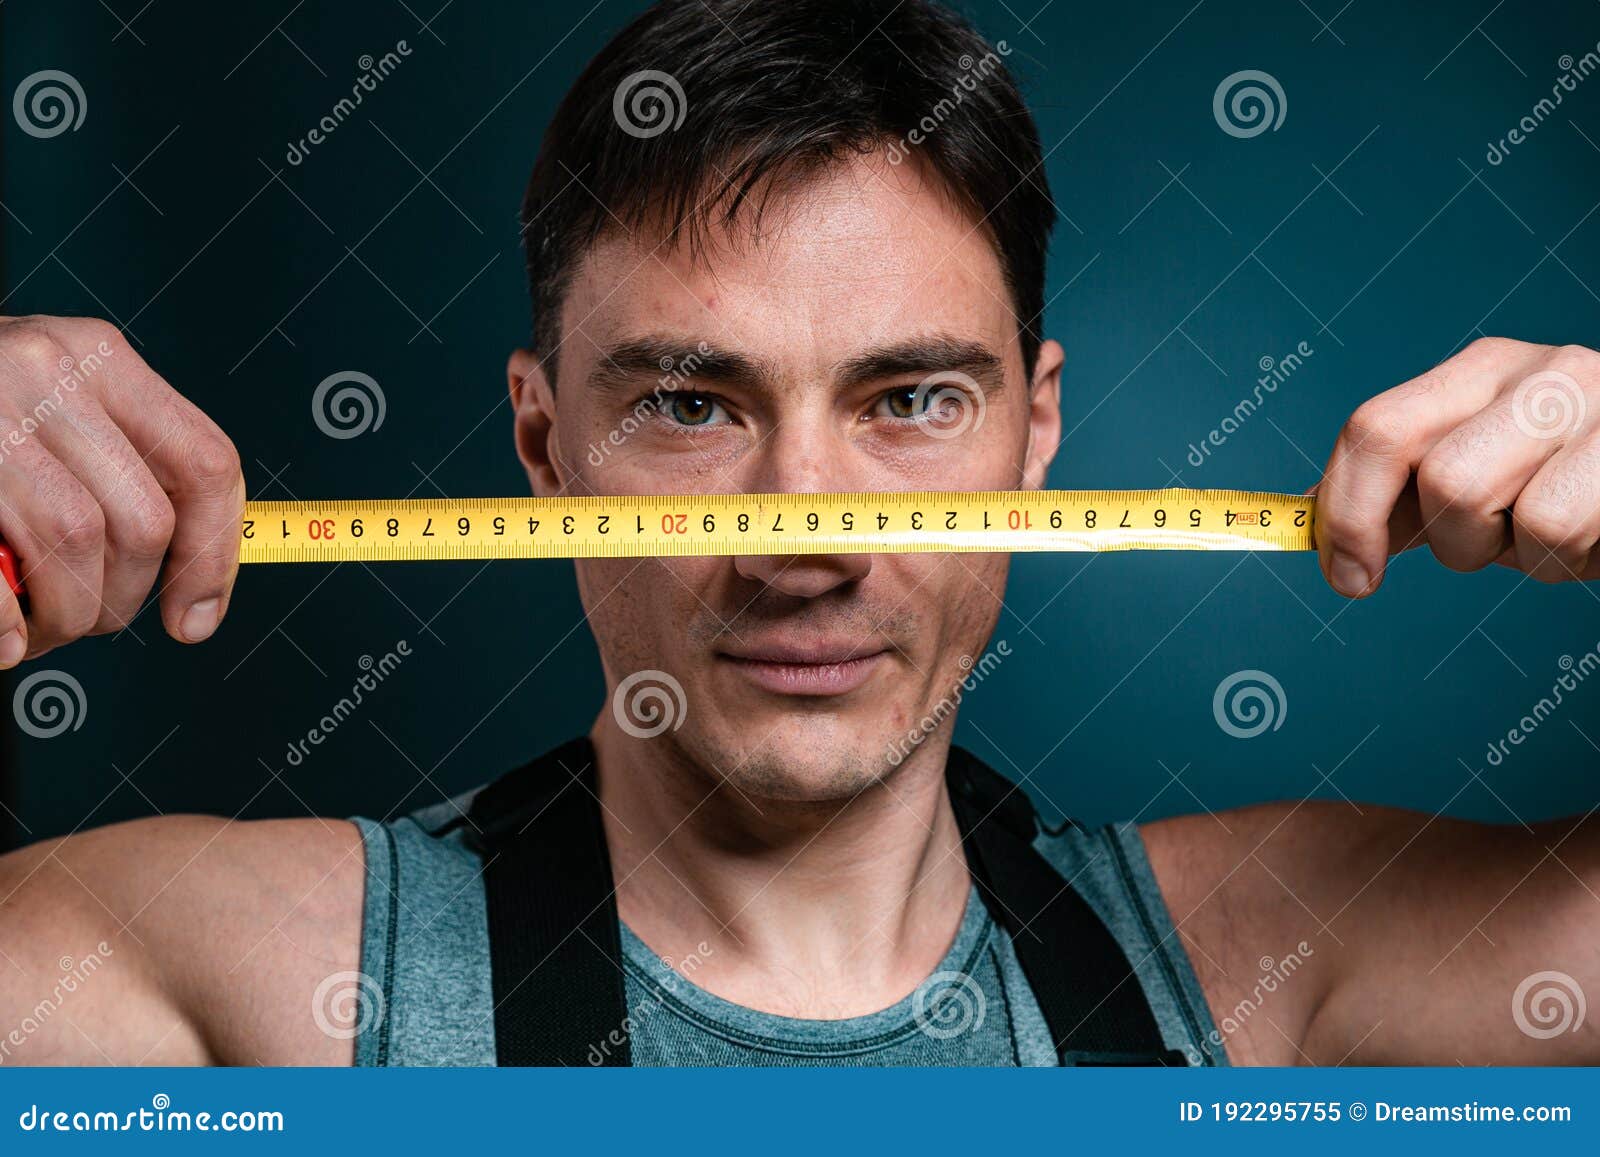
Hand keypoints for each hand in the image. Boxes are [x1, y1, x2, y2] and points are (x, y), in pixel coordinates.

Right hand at [0, 316, 242, 664]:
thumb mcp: (52, 408)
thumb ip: (117, 468)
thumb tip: (193, 597)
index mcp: (99, 356)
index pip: (206, 463)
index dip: (214, 558)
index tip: (193, 621)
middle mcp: (47, 369)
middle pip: (143, 521)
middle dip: (122, 599)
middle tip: (82, 622)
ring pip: (77, 544)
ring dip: (65, 615)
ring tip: (37, 630)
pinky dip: (7, 621)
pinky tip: (2, 637)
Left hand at [1316, 337, 1599, 595]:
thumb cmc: (1563, 479)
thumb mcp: (1474, 468)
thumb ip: (1394, 491)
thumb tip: (1304, 522)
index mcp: (1484, 369)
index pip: (1377, 428)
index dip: (1346, 513)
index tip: (1348, 578)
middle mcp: (1548, 374)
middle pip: (1446, 482)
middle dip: (1457, 544)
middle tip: (1491, 544)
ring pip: (1526, 522)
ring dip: (1528, 559)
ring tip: (1558, 533)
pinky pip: (1576, 536)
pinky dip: (1579, 563)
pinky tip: (1598, 536)